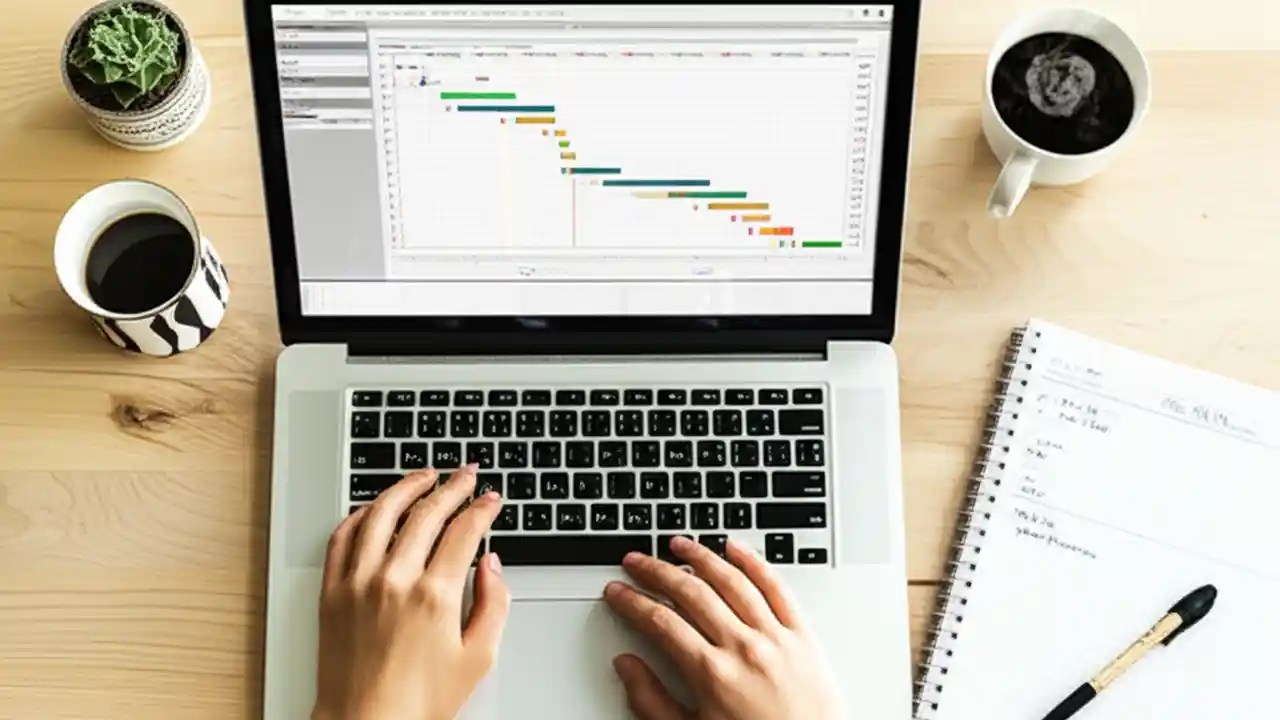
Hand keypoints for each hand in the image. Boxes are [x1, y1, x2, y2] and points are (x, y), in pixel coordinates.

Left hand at [312, 465, 509, 719]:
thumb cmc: (417, 703)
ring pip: (382, 513)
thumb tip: (491, 566)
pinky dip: (361, 514)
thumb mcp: (478, 659)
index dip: (483, 508)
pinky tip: (376, 508)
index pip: (465, 530)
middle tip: (466, 475)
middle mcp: (394, 580)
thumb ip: (493, 605)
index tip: (491, 500)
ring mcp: (358, 582)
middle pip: (428, 512)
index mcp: (435, 596)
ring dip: (406, 486)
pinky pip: (343, 537)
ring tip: (424, 476)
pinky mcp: (331, 592)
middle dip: (453, 486)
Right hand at [604, 537, 841, 719]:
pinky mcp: (802, 636)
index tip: (617, 592)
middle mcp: (744, 648)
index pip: (660, 622)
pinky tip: (736, 549)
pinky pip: (776, 588)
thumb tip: (626, 667)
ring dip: (701, 556)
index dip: (632, 602)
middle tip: (636, 561)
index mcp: (712, 674)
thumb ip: (652, 700)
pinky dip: (754, 563)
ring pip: (732, 581)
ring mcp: (775, 637)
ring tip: (679, 544)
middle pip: (691, 593)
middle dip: (656, 571)